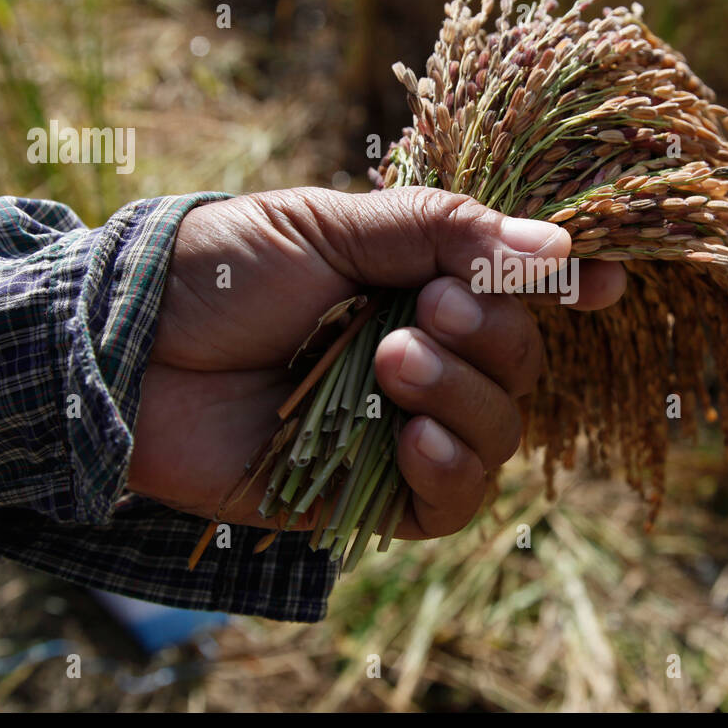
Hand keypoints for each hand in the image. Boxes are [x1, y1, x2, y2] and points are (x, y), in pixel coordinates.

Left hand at [128, 186, 625, 539]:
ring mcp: (401, 429)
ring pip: (500, 430)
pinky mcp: (371, 495)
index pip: (517, 293)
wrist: (124, 353)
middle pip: (521, 361)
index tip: (602, 284)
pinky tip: (409, 436)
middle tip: (422, 308)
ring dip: (465, 394)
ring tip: (389, 362)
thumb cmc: (218, 273)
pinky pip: (454, 502)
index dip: (567, 289)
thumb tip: (558, 252)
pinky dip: (450, 468)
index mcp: (416, 285)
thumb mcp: (329, 225)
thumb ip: (441, 233)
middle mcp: (423, 357)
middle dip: (490, 333)